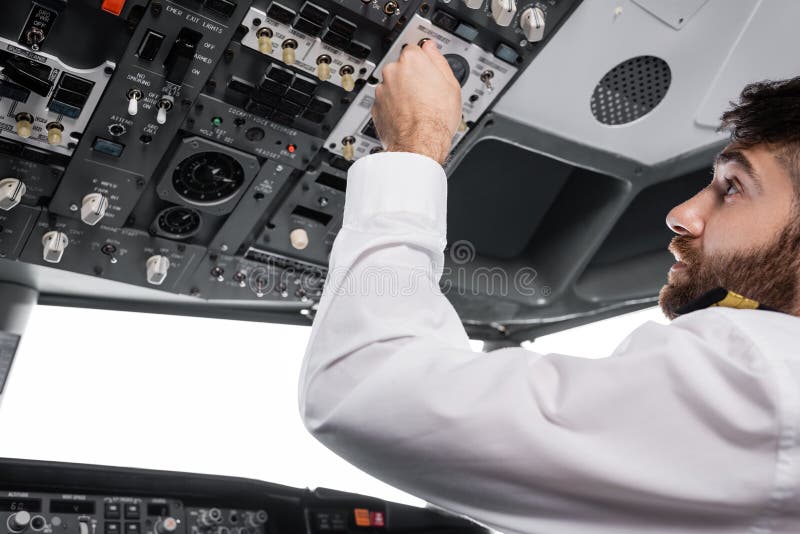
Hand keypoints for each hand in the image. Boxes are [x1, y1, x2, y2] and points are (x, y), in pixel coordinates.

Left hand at [371, 40, 462, 164]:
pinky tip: (406, 116)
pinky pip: (385, 102)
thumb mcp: (450, 84)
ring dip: (400, 93)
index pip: (414, 50)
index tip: (427, 72)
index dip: (423, 62)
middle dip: (410, 78)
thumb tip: (430, 47)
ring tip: (416, 108)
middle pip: (401, 68)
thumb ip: (438, 60)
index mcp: (412, 60)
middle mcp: (392, 71)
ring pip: (392, 86)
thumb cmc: (437, 118)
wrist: (420, 144)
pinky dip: (393, 107)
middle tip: (424, 93)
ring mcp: (382, 90)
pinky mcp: (375, 107)